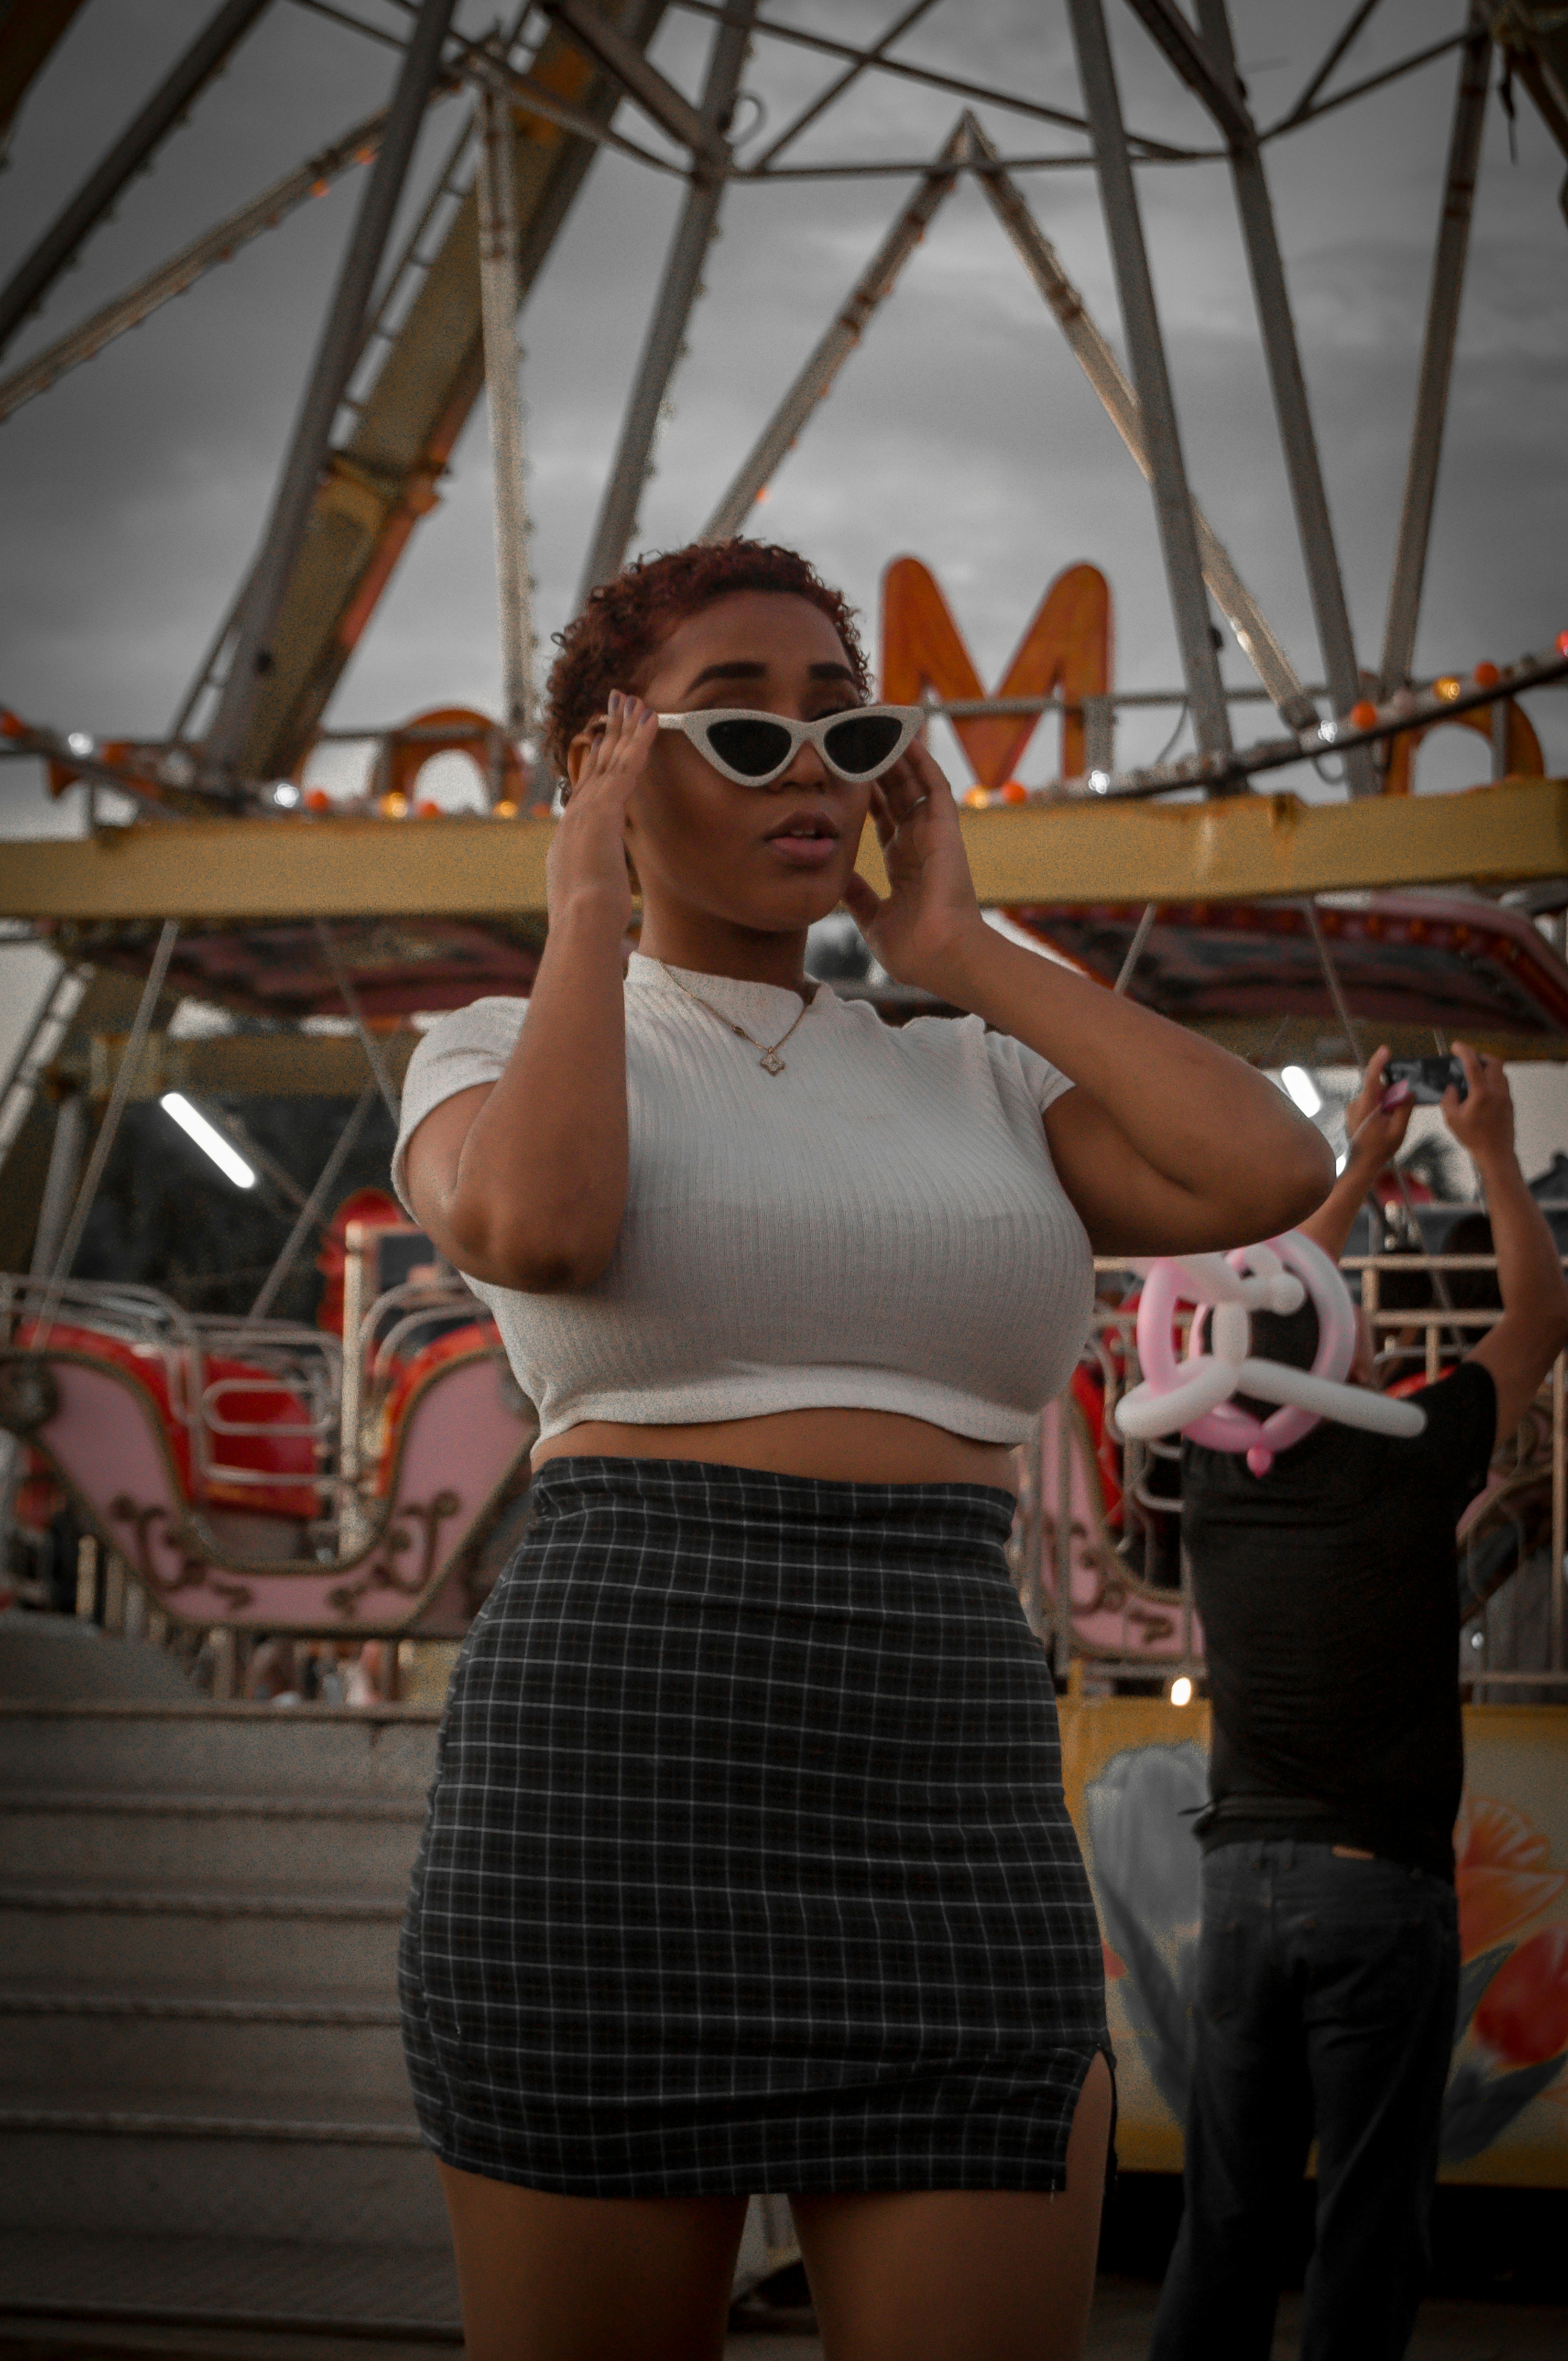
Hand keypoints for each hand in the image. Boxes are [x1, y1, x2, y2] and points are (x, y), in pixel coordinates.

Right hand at [551, 691, 656, 929]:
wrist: (581, 921)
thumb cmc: (587, 921)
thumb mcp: (586, 900)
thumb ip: (591, 889)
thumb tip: (602, 907)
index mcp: (571, 834)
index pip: (587, 787)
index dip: (597, 759)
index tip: (605, 736)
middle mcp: (576, 814)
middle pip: (596, 763)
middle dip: (609, 730)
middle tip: (618, 701)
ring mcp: (589, 809)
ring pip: (612, 757)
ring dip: (625, 726)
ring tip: (636, 699)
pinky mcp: (607, 809)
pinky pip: (629, 765)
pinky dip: (641, 740)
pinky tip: (652, 718)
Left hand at [840, 739, 986, 993]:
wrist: (942, 958)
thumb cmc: (915, 951)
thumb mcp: (872, 919)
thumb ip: (857, 895)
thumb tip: (835, 877)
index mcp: (903, 865)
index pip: (881, 819)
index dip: (864, 795)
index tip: (843, 772)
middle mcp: (918, 845)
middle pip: (894, 794)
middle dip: (876, 765)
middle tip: (854, 735)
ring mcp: (933, 835)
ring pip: (912, 783)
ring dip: (895, 754)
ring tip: (875, 723)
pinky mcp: (946, 830)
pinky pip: (933, 786)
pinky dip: (921, 761)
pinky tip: (905, 737)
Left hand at [1342, 1044, 1413, 1172]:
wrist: (1361, 1164)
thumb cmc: (1380, 1150)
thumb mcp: (1398, 1130)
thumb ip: (1404, 1108)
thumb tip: (1408, 1092)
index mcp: (1365, 1106)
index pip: (1371, 1078)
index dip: (1378, 1063)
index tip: (1385, 1050)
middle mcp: (1356, 1104)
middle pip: (1376, 1087)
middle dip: (1390, 1092)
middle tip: (1400, 1104)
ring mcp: (1353, 1108)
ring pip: (1374, 1096)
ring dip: (1385, 1101)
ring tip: (1391, 1119)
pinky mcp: (1354, 1113)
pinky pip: (1369, 1103)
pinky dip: (1380, 1106)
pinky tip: (1385, 1121)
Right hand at [1444, 1041, 1515, 1169]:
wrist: (1496, 1153)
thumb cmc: (1473, 1138)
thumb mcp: (1452, 1119)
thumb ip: (1448, 1099)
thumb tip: (1451, 1087)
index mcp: (1482, 1093)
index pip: (1473, 1064)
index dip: (1463, 1051)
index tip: (1456, 1046)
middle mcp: (1497, 1091)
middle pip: (1494, 1062)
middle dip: (1480, 1057)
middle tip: (1468, 1060)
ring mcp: (1506, 1097)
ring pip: (1501, 1072)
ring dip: (1488, 1068)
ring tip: (1474, 1076)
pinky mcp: (1509, 1104)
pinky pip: (1502, 1084)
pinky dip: (1492, 1080)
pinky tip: (1481, 1091)